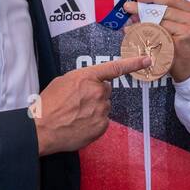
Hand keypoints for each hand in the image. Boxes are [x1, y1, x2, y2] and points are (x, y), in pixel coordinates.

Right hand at [34, 55, 150, 155]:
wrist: (42, 130)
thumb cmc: (48, 105)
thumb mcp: (62, 82)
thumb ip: (81, 80)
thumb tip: (89, 85)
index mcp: (87, 77)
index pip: (115, 68)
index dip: (133, 63)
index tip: (147, 59)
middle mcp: (98, 92)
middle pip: (105, 90)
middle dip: (95, 94)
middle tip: (77, 102)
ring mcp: (102, 110)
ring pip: (103, 106)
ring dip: (93, 109)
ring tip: (75, 114)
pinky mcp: (102, 125)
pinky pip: (102, 120)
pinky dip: (93, 122)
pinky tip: (79, 123)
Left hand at [122, 0, 189, 81]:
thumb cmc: (186, 44)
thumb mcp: (181, 25)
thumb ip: (164, 15)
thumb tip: (139, 8)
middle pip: (162, 9)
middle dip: (142, 8)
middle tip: (128, 7)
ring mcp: (187, 31)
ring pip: (158, 23)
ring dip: (140, 24)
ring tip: (129, 25)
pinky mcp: (179, 44)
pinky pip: (157, 37)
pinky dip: (143, 35)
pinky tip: (134, 36)